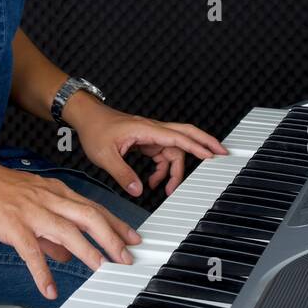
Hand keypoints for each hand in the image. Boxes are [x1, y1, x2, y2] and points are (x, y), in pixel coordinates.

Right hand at [0, 157, 142, 301]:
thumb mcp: (30, 204)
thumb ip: (50, 232)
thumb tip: (66, 254)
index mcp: (54, 192)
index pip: (93, 207)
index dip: (115, 224)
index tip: (132, 237)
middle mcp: (48, 198)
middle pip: (88, 216)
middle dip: (111, 237)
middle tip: (125, 256)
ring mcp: (31, 210)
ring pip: (67, 230)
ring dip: (87, 251)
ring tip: (100, 269)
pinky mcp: (12, 224)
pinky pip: (31, 251)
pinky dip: (42, 271)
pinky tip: (49, 287)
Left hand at [70, 102, 228, 196]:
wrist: (86, 117)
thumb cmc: (95, 128)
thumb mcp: (105, 156)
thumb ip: (123, 174)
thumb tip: (138, 190)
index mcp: (146, 129)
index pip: (177, 137)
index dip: (196, 146)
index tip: (211, 154)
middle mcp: (152, 130)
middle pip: (185, 134)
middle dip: (204, 143)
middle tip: (221, 154)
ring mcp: (150, 135)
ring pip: (173, 150)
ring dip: (173, 170)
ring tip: (166, 188)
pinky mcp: (145, 140)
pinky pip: (162, 154)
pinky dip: (162, 169)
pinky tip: (152, 181)